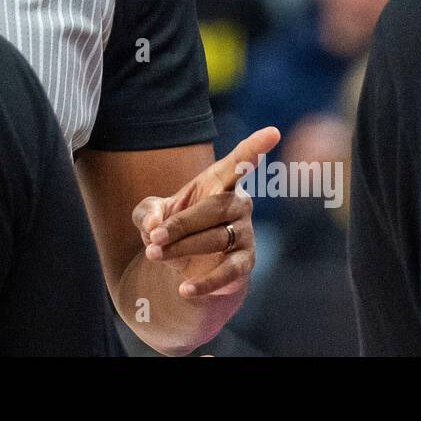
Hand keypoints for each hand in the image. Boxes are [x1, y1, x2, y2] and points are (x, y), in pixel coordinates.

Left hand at [132, 127, 280, 300]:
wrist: (186, 263)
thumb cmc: (173, 226)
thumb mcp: (151, 214)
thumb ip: (147, 212)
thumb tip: (155, 224)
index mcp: (219, 181)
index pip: (239, 162)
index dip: (254, 148)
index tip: (272, 132)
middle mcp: (238, 203)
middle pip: (213, 208)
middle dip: (180, 224)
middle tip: (153, 237)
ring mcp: (245, 232)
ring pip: (216, 239)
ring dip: (182, 248)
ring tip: (154, 254)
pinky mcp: (246, 262)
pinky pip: (228, 272)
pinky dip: (205, 282)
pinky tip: (184, 288)